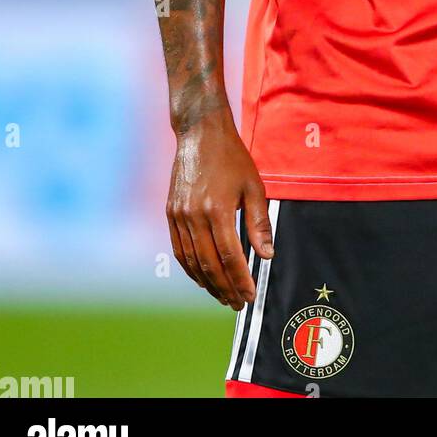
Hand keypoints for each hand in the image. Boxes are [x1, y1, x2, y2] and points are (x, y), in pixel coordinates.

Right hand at [166, 110, 273, 309]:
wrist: (199, 133)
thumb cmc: (232, 158)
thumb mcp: (254, 186)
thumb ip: (259, 223)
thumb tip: (266, 256)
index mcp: (217, 210)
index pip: (230, 257)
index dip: (240, 280)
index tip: (250, 296)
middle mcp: (194, 217)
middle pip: (209, 265)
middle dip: (224, 289)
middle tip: (237, 304)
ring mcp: (178, 216)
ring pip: (192, 262)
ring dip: (207, 283)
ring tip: (222, 296)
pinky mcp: (170, 213)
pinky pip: (179, 249)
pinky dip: (191, 268)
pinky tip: (202, 277)